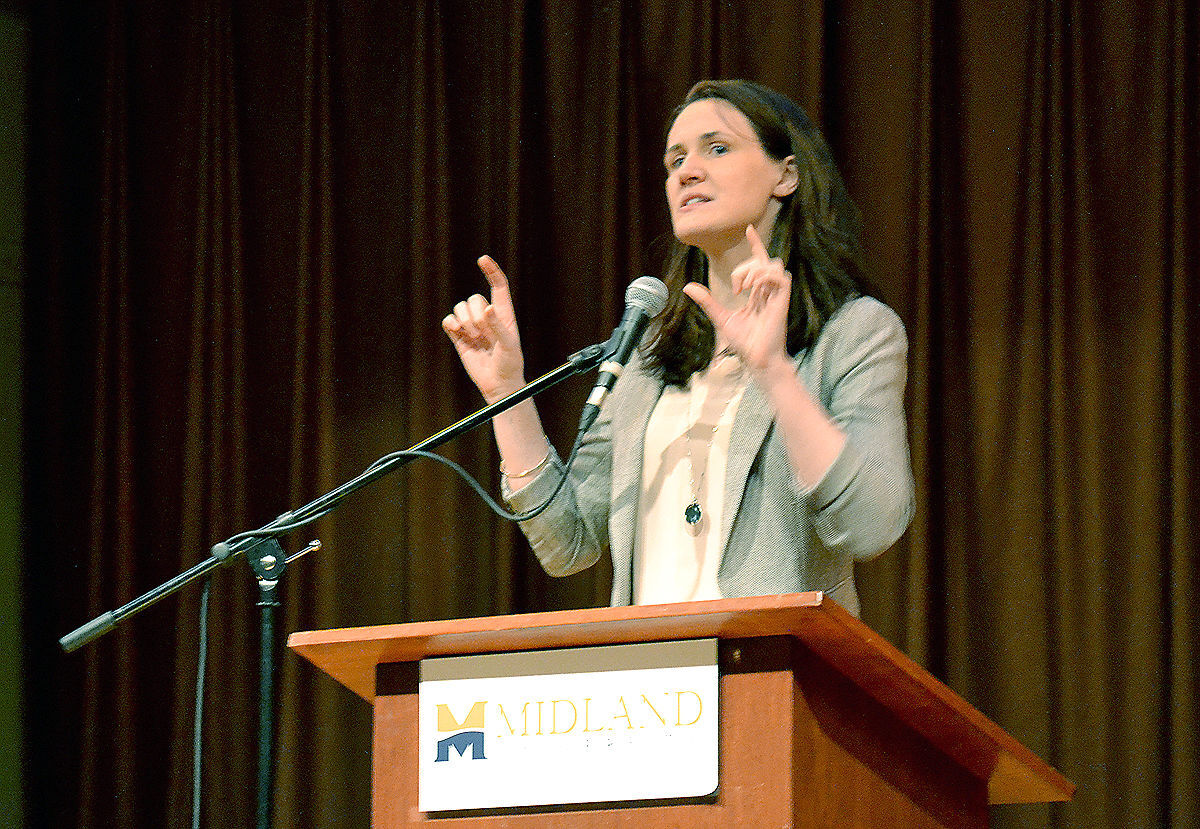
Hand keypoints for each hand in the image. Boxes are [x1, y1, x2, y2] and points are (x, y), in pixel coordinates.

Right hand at [442, 256, 527, 402]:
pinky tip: (457, 333)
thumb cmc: (510, 364)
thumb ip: (498, 326)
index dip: (491, 271)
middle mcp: (487, 316)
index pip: (498, 286)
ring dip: (465, 322)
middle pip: (473, 299)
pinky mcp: (459, 336)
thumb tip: (487, 309)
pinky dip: (451, 324)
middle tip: (483, 334)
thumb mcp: (509, 345)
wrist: (497, 384)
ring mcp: (472, 326)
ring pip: (460, 308)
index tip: (482, 259)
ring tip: (474, 338)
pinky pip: (449, 320)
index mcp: (504, 314)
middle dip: (475, 315)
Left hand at [682, 225, 790, 372]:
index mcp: (757, 293)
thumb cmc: (744, 343)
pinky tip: (753, 290)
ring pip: (773, 265)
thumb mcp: (720, 317)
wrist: (756, 360)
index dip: (755, 244)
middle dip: (745, 267)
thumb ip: (707, 300)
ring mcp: (777, 295)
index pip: (759, 262)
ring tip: (744, 289)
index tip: (749, 229)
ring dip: (755, 270)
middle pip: (763, 261)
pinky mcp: (782, 302)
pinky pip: (781, 277)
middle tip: (735, 288)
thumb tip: (688, 286)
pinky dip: (765, 276)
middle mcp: (768, 291)